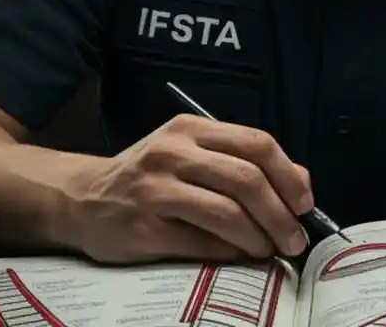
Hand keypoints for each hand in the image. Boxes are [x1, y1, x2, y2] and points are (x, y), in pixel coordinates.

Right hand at [72, 115, 312, 263]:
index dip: (289, 176)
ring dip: (259, 237)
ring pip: (228, 212)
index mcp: (191, 129)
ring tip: (268, 250)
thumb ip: (240, 162)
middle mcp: (173, 152)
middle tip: (294, 238)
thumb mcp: (190, 154)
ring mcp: (156, 189)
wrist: (81, 199)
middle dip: (281, 214)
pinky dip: (230, 252)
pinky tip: (238, 256)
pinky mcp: (145, 227)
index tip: (304, 204)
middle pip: (247, 178)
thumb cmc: (147, 178)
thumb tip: (299, 184)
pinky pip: (203, 242)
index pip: (257, 143)